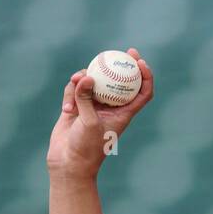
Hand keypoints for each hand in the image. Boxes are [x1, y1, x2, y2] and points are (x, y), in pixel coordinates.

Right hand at [46, 47, 153, 181]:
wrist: (68, 163)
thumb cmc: (85, 148)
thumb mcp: (89, 123)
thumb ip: (87, 98)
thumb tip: (87, 76)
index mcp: (123, 114)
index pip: (142, 93)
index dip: (145, 77)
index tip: (140, 62)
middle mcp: (110, 108)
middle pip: (120, 81)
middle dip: (121, 64)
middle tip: (119, 51)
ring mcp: (93, 106)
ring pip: (93, 82)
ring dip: (83, 79)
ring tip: (76, 82)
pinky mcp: (76, 106)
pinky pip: (74, 90)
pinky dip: (70, 94)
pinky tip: (67, 109)